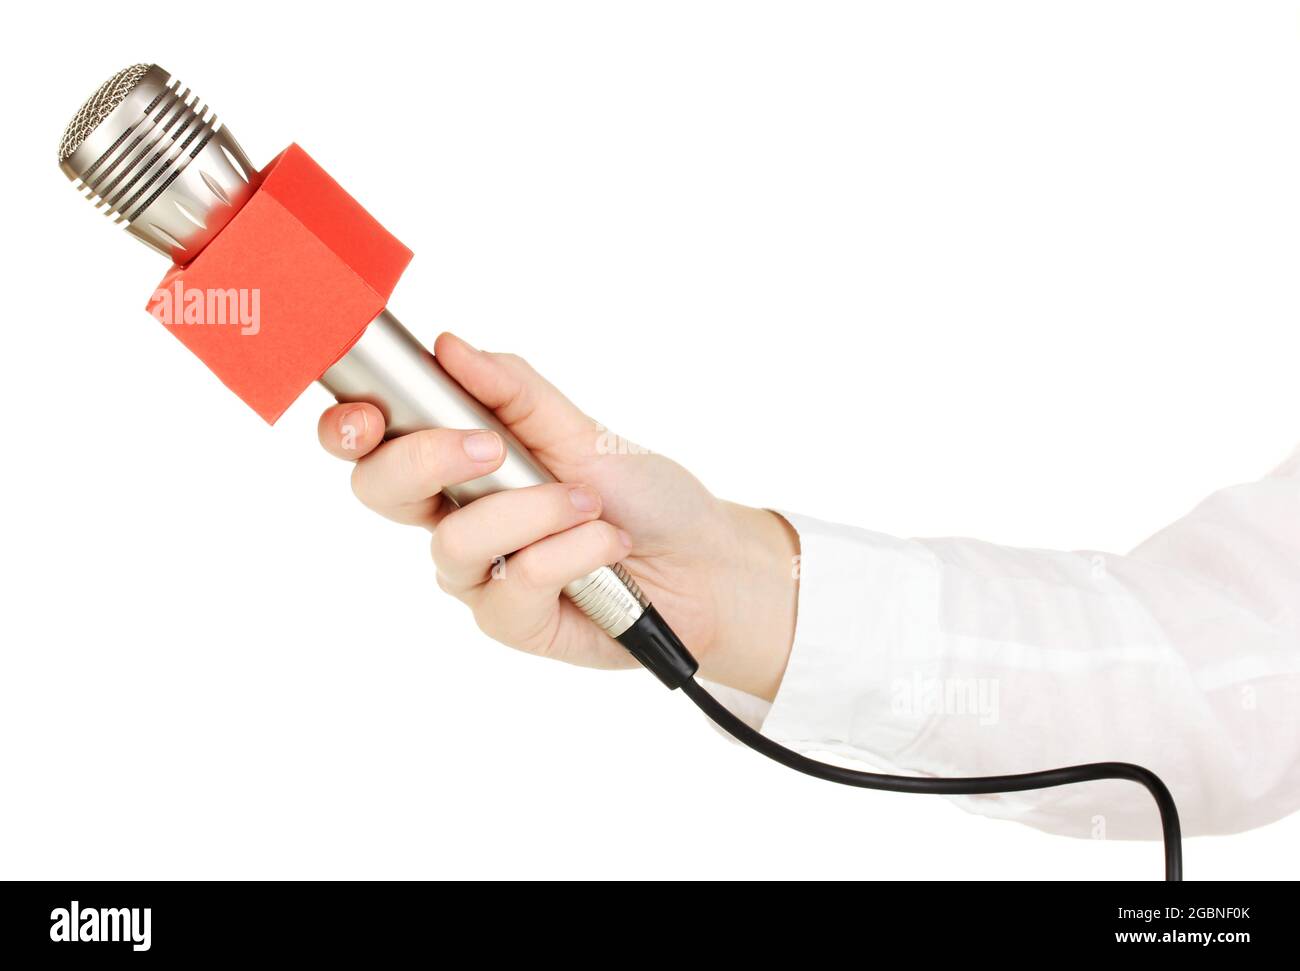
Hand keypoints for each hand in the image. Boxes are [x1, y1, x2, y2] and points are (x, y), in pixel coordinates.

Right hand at [317, 332, 798, 699]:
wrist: (705, 562)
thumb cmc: (643, 494)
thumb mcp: (582, 428)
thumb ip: (513, 392)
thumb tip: (449, 347)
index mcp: (459, 463)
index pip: (374, 444)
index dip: (348, 428)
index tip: (362, 414)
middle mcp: (457, 518)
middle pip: (379, 492)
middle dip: (424, 461)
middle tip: (487, 446)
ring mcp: (480, 575)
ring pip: (453, 543)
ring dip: (531, 511)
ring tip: (589, 503)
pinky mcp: (512, 621)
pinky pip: (514, 584)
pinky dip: (570, 552)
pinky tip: (607, 545)